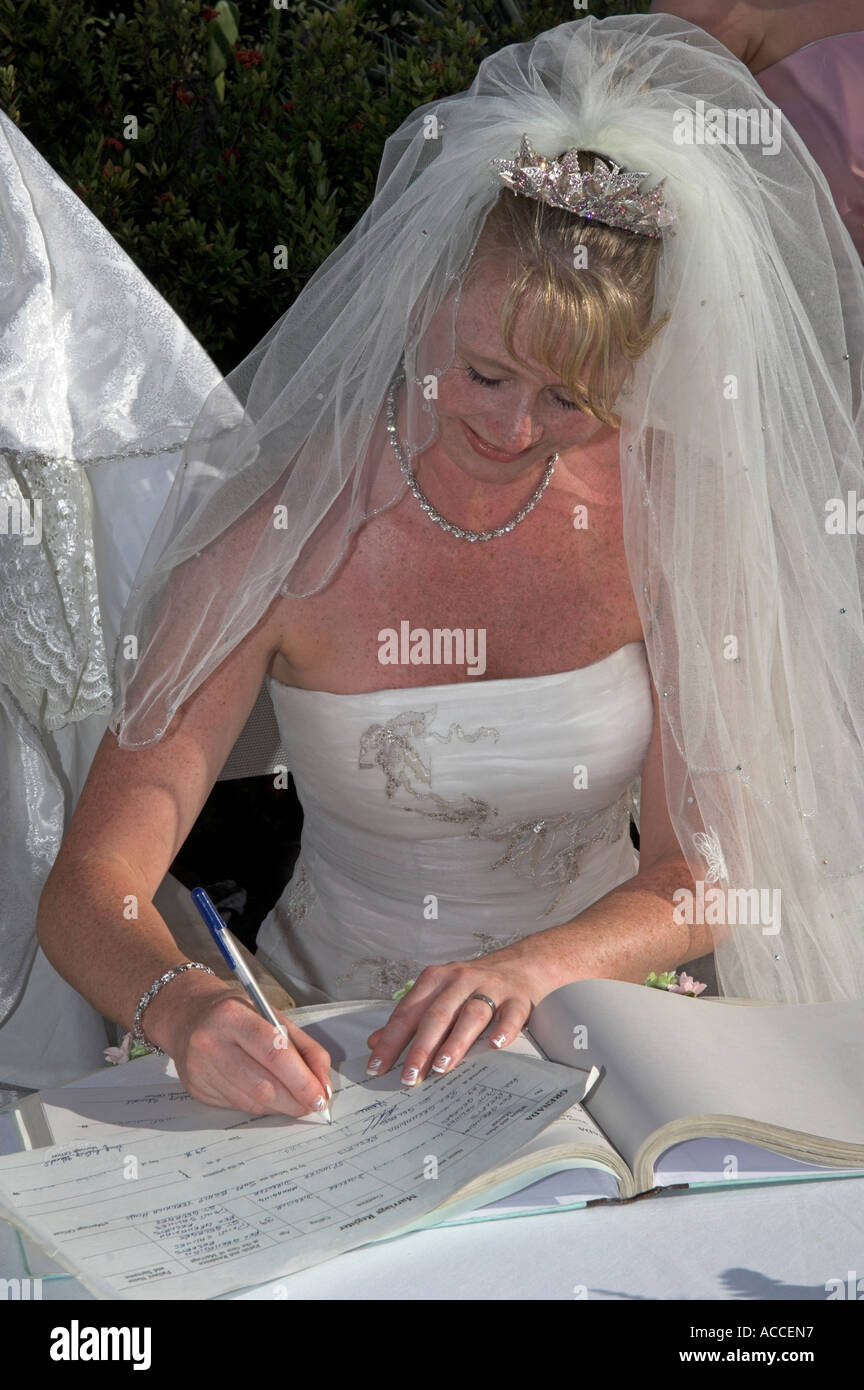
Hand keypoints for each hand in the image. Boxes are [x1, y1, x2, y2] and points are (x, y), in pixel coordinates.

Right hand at [150, 977, 331, 1116]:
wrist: (187, 1016)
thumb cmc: (236, 1013)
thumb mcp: (271, 1015)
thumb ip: (303, 1046)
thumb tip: (322, 1083)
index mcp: (232, 1015)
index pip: (273, 1053)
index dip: (301, 1079)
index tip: (320, 1095)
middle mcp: (210, 1042)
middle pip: (262, 1084)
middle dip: (294, 1099)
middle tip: (313, 1103)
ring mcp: (199, 1069)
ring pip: (251, 1101)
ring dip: (280, 1105)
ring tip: (293, 1099)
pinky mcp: (196, 1089)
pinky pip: (238, 1106)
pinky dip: (260, 1105)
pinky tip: (268, 1095)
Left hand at [364, 951, 539, 1086]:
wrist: (520, 964)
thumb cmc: (472, 986)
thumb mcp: (437, 994)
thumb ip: (408, 1018)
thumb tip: (375, 1042)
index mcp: (435, 979)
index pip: (407, 1012)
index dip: (391, 1040)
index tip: (377, 1067)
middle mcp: (460, 980)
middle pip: (437, 1014)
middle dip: (421, 1047)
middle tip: (409, 1077)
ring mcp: (490, 988)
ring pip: (470, 1014)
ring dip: (456, 1041)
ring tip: (442, 1066)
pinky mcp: (517, 999)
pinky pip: (510, 1014)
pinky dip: (503, 1029)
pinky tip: (495, 1045)